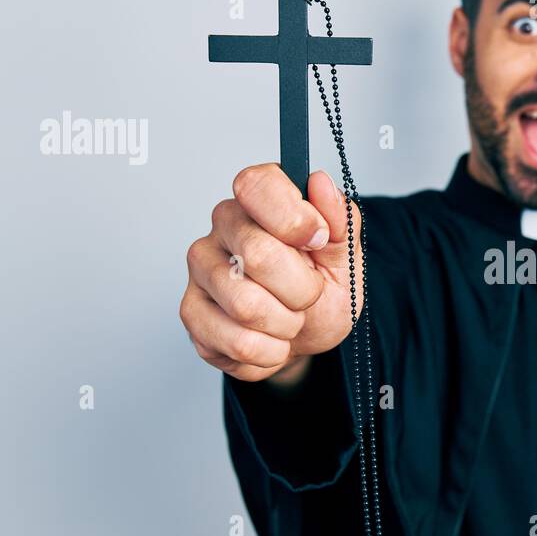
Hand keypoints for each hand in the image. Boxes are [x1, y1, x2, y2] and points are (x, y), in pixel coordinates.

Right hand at [179, 163, 361, 382]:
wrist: (305, 337)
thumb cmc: (320, 290)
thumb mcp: (344, 256)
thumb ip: (339, 220)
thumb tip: (322, 184)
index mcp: (260, 200)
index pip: (257, 185)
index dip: (294, 219)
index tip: (318, 241)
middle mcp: (223, 226)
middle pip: (258, 254)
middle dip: (302, 288)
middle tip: (309, 294)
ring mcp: (201, 269)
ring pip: (246, 305)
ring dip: (286, 323)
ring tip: (289, 317)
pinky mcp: (192, 313)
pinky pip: (238, 342)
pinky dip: (270, 351)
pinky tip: (271, 339)